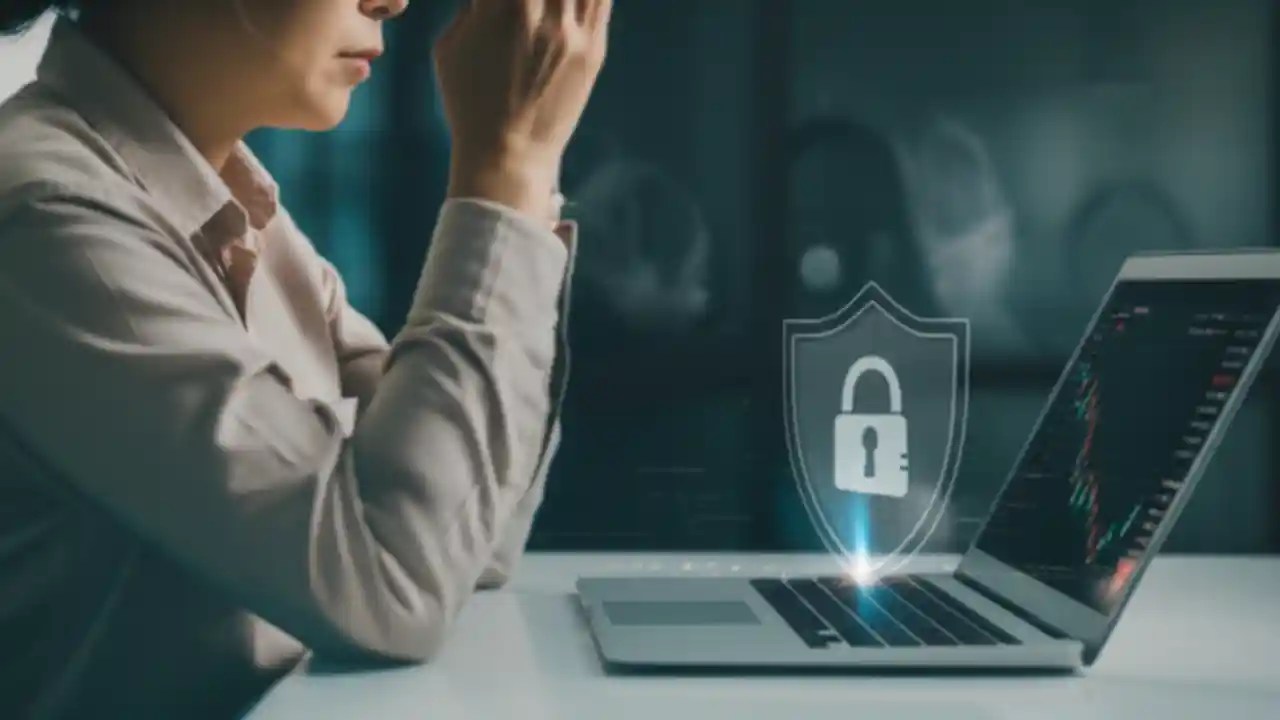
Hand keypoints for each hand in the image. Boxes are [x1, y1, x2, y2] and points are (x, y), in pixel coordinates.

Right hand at [435, 0, 611, 221]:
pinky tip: (577, 1)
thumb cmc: (469, 102)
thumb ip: (476, 5)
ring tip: (554, 2)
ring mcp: (573, 30)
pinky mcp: (594, 49)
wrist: (508, 155)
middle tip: (525, 1)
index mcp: (499, 5)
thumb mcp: (451, 47)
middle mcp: (541, 10)